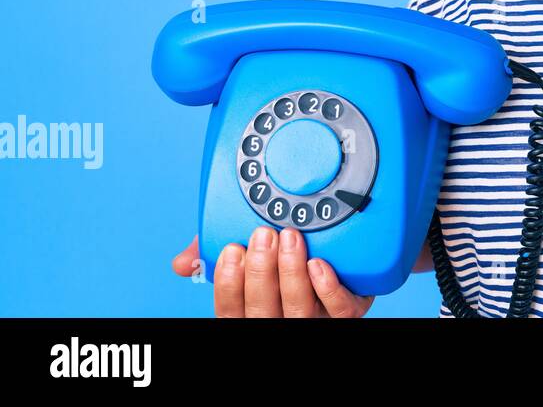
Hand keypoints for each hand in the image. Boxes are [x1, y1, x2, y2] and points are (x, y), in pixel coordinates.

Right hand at [171, 228, 374, 317]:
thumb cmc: (283, 259)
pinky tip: (319, 265)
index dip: (228, 284)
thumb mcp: (247, 255)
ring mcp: (314, 319)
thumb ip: (214, 252)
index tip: (232, 250)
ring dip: (292, 273)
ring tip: (292, 238)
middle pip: (263, 312)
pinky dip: (328, 289)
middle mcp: (280, 320)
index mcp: (253, 310)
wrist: (342, 262)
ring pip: (299, 311)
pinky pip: (340, 311)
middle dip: (260, 272)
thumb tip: (183, 263)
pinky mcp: (346, 312)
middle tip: (264, 235)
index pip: (230, 312)